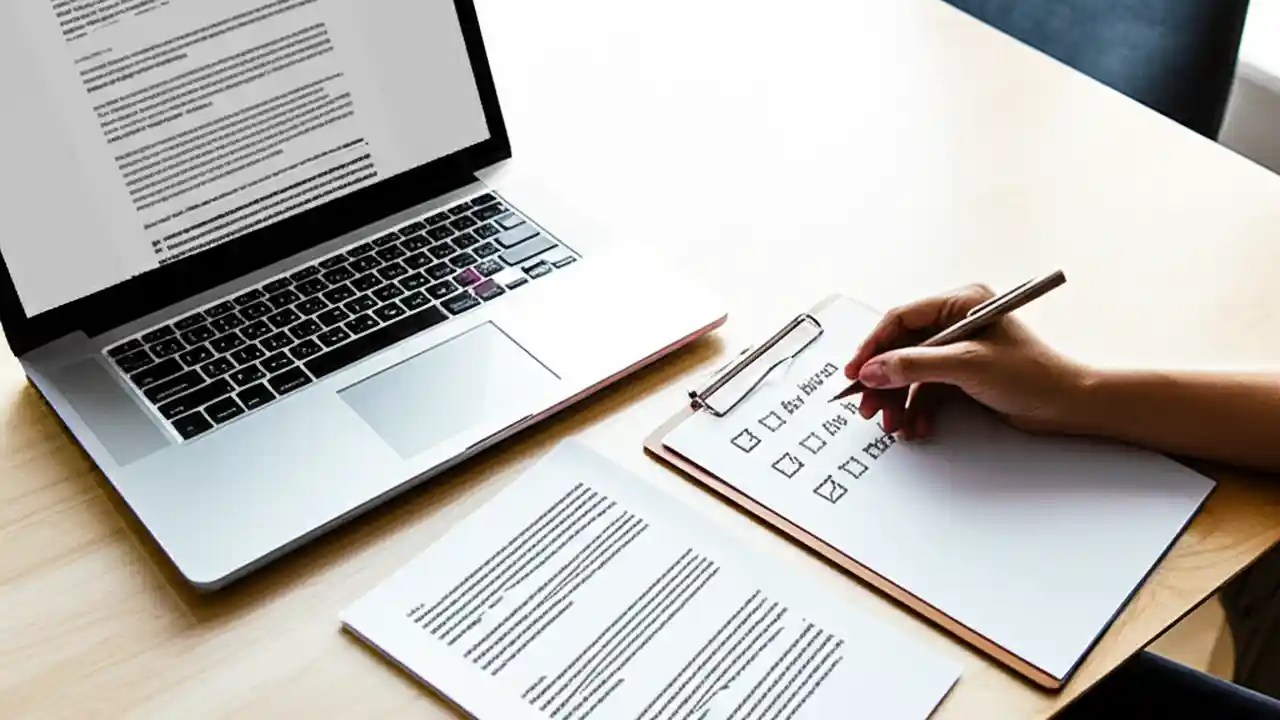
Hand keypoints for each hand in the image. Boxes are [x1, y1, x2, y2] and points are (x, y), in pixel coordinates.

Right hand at [844, 283, 1092, 438]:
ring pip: (910, 373)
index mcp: (959, 303)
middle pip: (901, 349)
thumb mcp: (967, 366)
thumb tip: (874, 369)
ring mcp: (958, 349)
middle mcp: (956, 322)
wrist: (1067, 405)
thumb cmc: (1033, 374)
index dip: (873, 346)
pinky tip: (916, 426)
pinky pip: (926, 389)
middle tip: (867, 405)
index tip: (856, 371)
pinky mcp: (962, 373)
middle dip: (883, 380)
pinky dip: (917, 409)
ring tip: (892, 423)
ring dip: (897, 400)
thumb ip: (915, 365)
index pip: (900, 319)